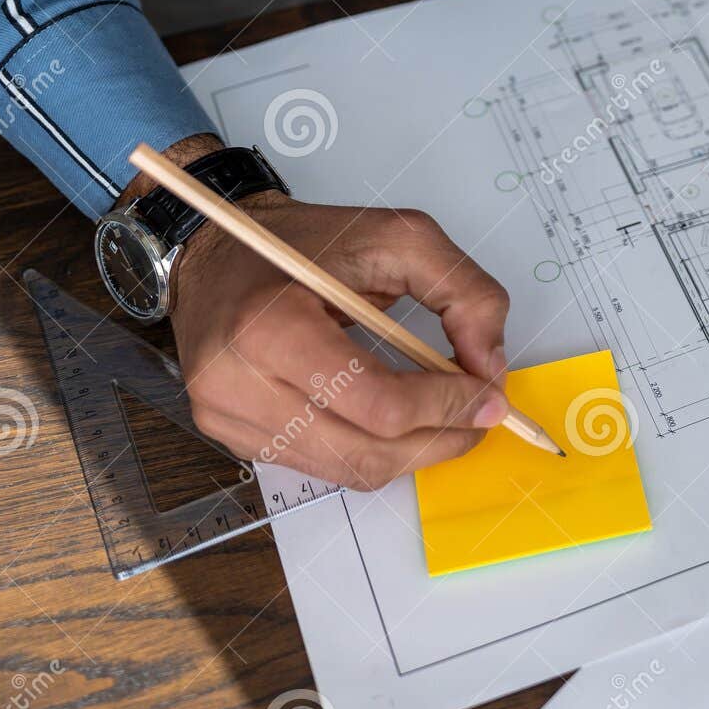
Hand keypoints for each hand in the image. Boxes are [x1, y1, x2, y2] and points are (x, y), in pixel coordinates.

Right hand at [147, 139, 511, 488]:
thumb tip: (490, 368)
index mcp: (270, 327)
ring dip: (414, 453)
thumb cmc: (306, 242)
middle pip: (368, 451)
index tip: (489, 395)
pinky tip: (396, 421)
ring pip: (351, 471)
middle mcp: (237, 384)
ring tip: (447, 419)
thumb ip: (462, 292)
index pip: (378, 403)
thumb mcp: (398, 237)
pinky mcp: (233, 438)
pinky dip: (375, 451)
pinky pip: (325, 466)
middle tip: (482, 416)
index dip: (447, 407)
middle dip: (442, 439)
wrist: (218, 252)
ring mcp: (229, 419)